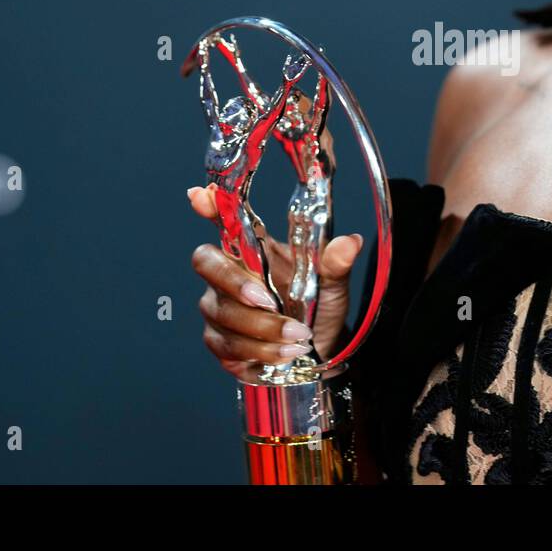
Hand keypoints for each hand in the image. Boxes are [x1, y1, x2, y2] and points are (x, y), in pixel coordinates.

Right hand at [189, 185, 363, 378]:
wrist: (319, 348)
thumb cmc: (317, 306)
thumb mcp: (331, 282)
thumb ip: (335, 263)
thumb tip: (351, 243)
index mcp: (253, 250)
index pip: (225, 223)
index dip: (210, 209)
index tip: (200, 196)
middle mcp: (227, 276)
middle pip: (208, 267)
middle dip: (237, 285)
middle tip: (272, 302)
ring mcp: (218, 310)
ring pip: (223, 315)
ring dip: (263, 329)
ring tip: (299, 338)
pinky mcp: (220, 343)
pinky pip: (228, 349)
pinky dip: (260, 353)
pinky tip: (285, 355)